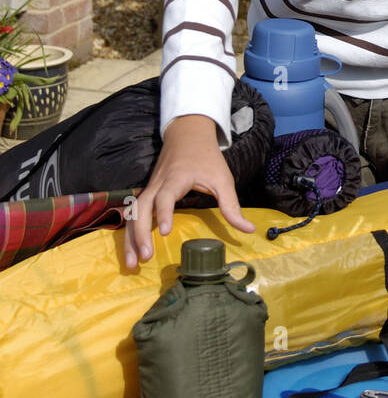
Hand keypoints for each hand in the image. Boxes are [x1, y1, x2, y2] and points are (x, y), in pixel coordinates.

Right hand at [124, 114, 256, 268]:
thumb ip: (232, 206)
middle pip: (141, 208)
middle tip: (146, 258)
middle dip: (140, 234)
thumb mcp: (223, 179)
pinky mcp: (147, 194)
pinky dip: (130, 232)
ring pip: (133, 213)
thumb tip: (248, 229)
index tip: (166, 232)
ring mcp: (150, 188)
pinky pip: (133, 213)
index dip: (164, 213)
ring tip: (131, 263)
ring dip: (130, 238)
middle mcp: (158, 184)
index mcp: (177, 177)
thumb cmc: (206, 158)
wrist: (187, 134)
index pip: (165, 196)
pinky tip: (130, 250)